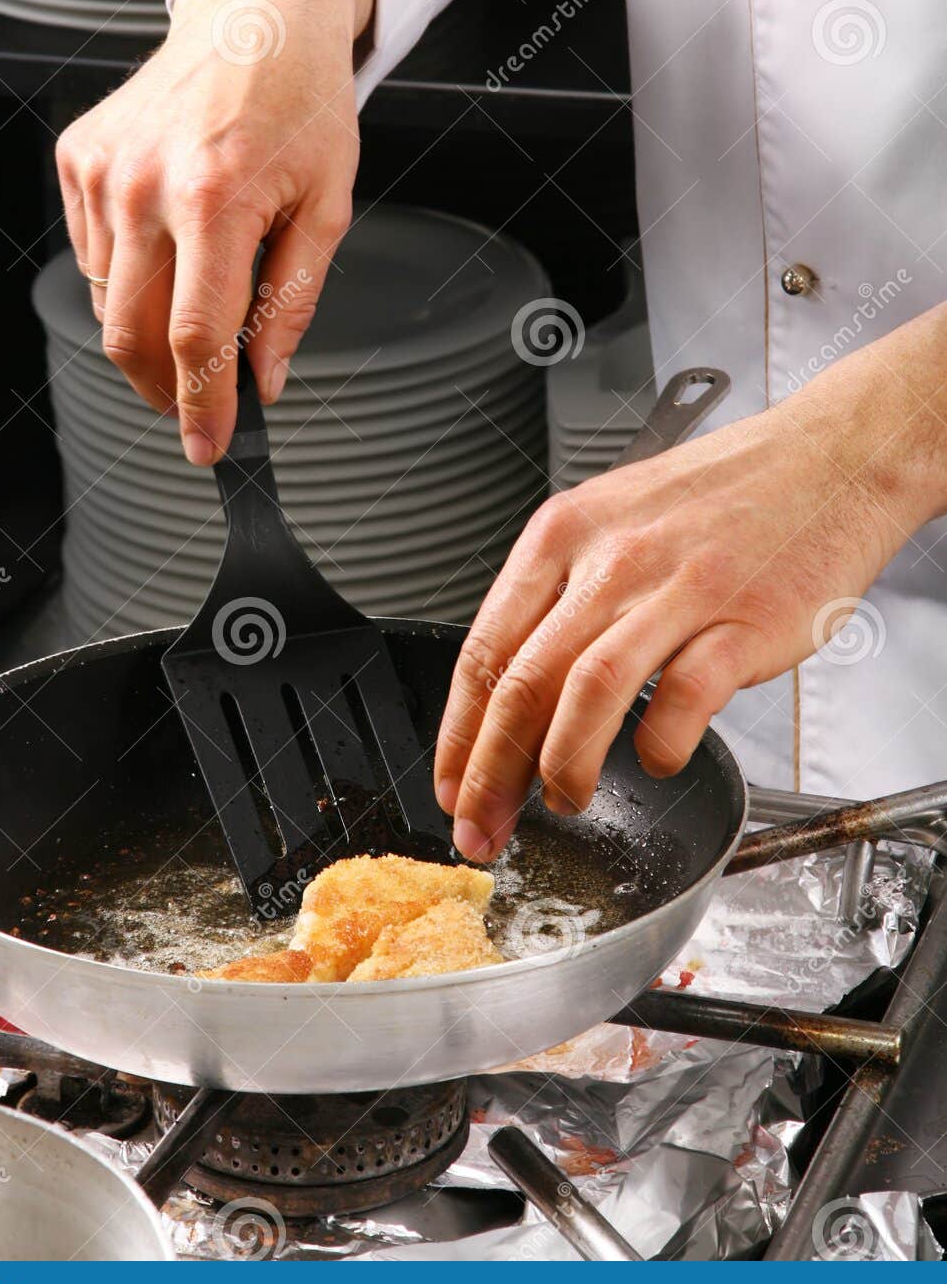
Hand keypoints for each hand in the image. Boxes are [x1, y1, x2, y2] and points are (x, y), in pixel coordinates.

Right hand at [55, 0, 373, 463]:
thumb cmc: (301, 104)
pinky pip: (93, 255)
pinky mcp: (78, 157)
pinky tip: (170, 249)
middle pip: (133, 335)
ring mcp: (102, 170)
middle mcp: (145, 184)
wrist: (256, 14)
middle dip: (164, 389)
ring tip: (199, 301)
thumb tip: (263, 380)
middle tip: (198, 406)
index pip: (195, 337)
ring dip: (147, 330)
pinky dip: (128, 278)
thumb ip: (291, 302)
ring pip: (108, 302)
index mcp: (215, 198)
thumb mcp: (328, 206)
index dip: (201, 406)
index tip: (208, 449)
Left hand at [434, 317, 946, 860]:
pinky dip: (659, 746)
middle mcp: (612, 558)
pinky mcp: (744, 621)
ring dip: (563, 765)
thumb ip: (563, 593)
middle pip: (523, 682)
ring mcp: (677, 589)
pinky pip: (683, 700)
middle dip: (492, 772)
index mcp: (565, 532)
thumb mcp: (616, 518)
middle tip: (485, 827)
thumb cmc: (725, 496)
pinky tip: (655, 759)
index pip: (485, 649)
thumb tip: (513, 688)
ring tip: (564, 801)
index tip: (452, 787)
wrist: (832, 457)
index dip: (459, 734)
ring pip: (587, 693)